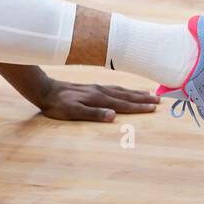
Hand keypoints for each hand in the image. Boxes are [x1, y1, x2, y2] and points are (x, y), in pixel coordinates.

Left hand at [37, 79, 158, 121]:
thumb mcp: (73, 112)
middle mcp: (100, 91)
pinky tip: (124, 90)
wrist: (44, 90)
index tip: (154, 109)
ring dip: (135, 93)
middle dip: (142, 99)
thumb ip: (93, 114)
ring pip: (121, 90)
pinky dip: (123, 89)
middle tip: (159, 101)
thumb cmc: (58, 105)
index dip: (138, 107)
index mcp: (98, 98)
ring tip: (148, 94)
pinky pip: (113, 87)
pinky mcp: (91, 87)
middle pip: (126, 95)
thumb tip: (113, 116)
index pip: (123, 104)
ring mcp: (96, 88)